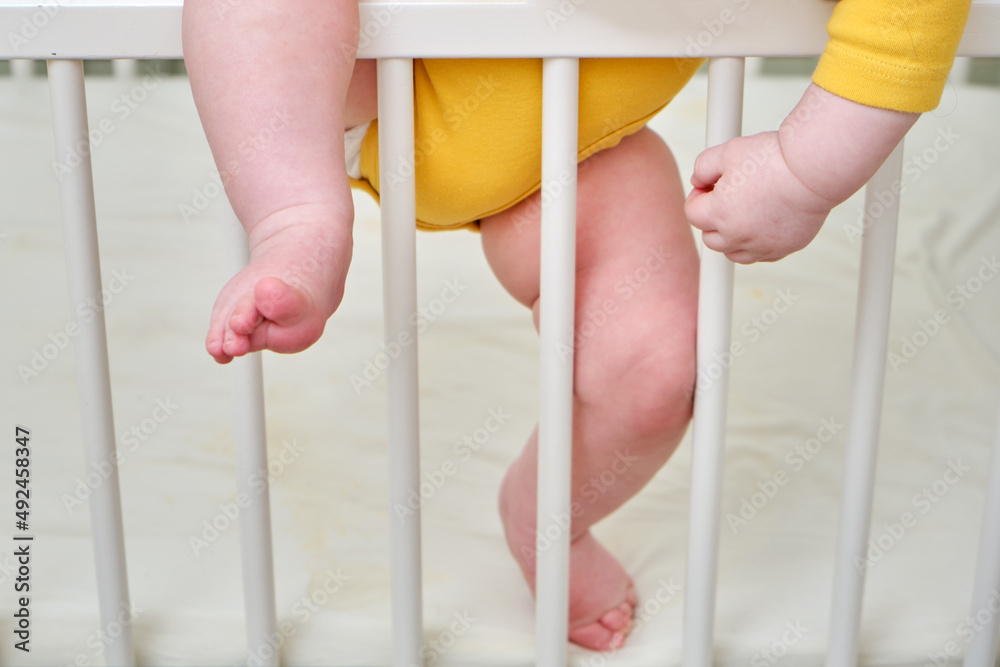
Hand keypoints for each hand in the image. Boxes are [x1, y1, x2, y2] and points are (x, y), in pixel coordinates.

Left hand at [684, 131, 835, 263]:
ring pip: (732, 252)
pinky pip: (760, 255)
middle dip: (712, 219)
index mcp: (719, 213)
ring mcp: (761, 246)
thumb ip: (703, 167)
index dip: (698, 197)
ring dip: (731, 237)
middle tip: (727, 198)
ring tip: (744, 212)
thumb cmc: (775, 160)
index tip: (710, 186)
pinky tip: (762, 223)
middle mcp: (737, 236)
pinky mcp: (783, 249)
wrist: (813, 170)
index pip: (692, 214)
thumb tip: (697, 180)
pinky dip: (756, 244)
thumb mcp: (728, 152)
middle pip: (710, 238)